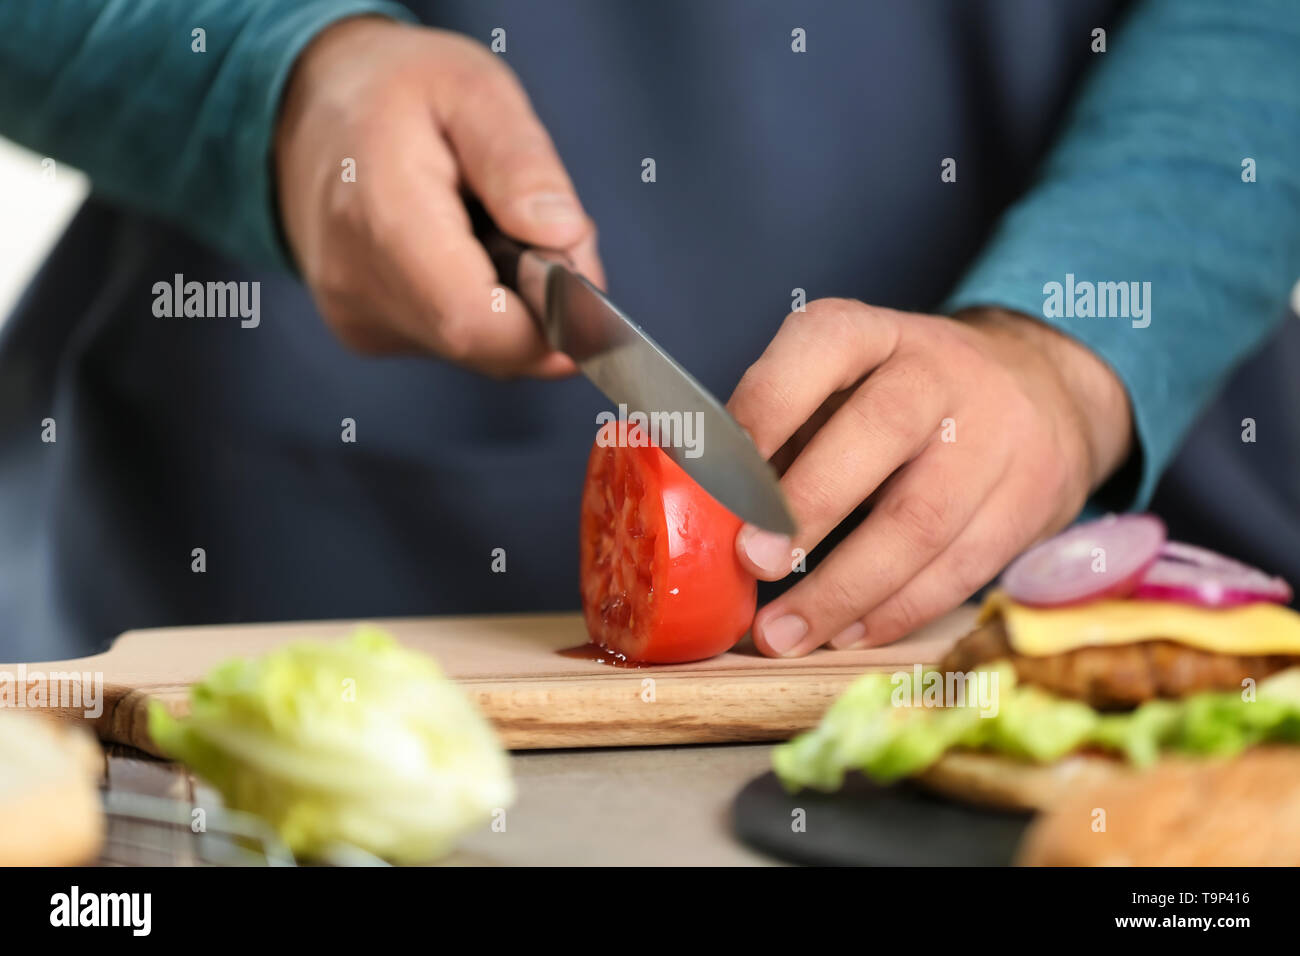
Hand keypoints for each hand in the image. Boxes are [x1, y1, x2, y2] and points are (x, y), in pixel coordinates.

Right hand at [275, 17, 603, 376]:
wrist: (306, 106)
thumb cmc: (393, 91)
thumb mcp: (473, 88)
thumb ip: (522, 165)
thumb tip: (563, 237)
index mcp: (383, 217)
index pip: (476, 324)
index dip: (548, 327)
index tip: (587, 295)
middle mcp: (359, 283)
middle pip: (486, 344)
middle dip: (541, 308)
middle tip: (547, 236)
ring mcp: (357, 315)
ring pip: (474, 349)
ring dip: (513, 307)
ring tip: (495, 229)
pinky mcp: (365, 330)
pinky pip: (450, 340)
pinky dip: (480, 307)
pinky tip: (464, 252)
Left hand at [728, 299, 1133, 656]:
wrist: (1043, 389)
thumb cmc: (903, 397)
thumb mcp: (844, 383)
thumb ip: (779, 430)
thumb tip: (695, 505)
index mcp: (876, 334)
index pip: (821, 347)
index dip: (767, 407)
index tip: (718, 472)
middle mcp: (941, 373)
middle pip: (879, 433)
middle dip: (808, 505)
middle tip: (753, 561)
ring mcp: (996, 437)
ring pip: (921, 521)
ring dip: (843, 590)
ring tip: (783, 634)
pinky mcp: (1031, 501)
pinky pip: (960, 569)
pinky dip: (895, 613)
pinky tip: (846, 635)